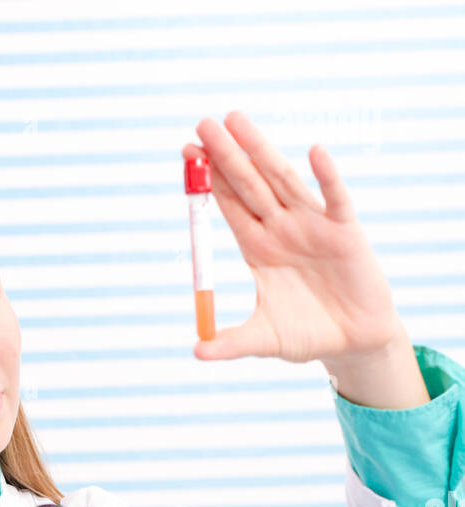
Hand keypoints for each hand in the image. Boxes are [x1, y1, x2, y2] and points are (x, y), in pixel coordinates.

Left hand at [182, 111, 400, 365]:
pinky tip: (315, 152)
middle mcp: (281, 229)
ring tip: (237, 121)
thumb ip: (231, 343)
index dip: (208, 180)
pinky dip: (327, 177)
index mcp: (258, 248)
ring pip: (282, 180)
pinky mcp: (345, 232)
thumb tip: (196, 352)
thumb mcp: (264, 340)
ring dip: (261, 151)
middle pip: (248, 185)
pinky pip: (336, 200)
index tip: (186, 152)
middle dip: (225, 155)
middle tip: (202, 123)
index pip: (229, 205)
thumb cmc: (308, 336)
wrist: (353, 342)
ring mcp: (312, 225)